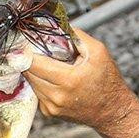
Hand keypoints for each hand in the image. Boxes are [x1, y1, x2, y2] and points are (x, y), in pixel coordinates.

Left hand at [22, 27, 138, 130]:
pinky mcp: (50, 112)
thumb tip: (56, 25)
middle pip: (29, 73)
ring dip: (35, 72)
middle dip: (30, 60)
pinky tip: (54, 79)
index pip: (34, 63)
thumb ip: (76, 36)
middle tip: (37, 50)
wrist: (113, 111)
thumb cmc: (107, 81)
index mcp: (68, 80)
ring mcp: (52, 107)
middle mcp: (57, 96)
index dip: (27, 51)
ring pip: (31, 82)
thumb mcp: (98, 52)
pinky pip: (37, 92)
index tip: (25, 43)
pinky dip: (41, 83)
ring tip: (50, 64)